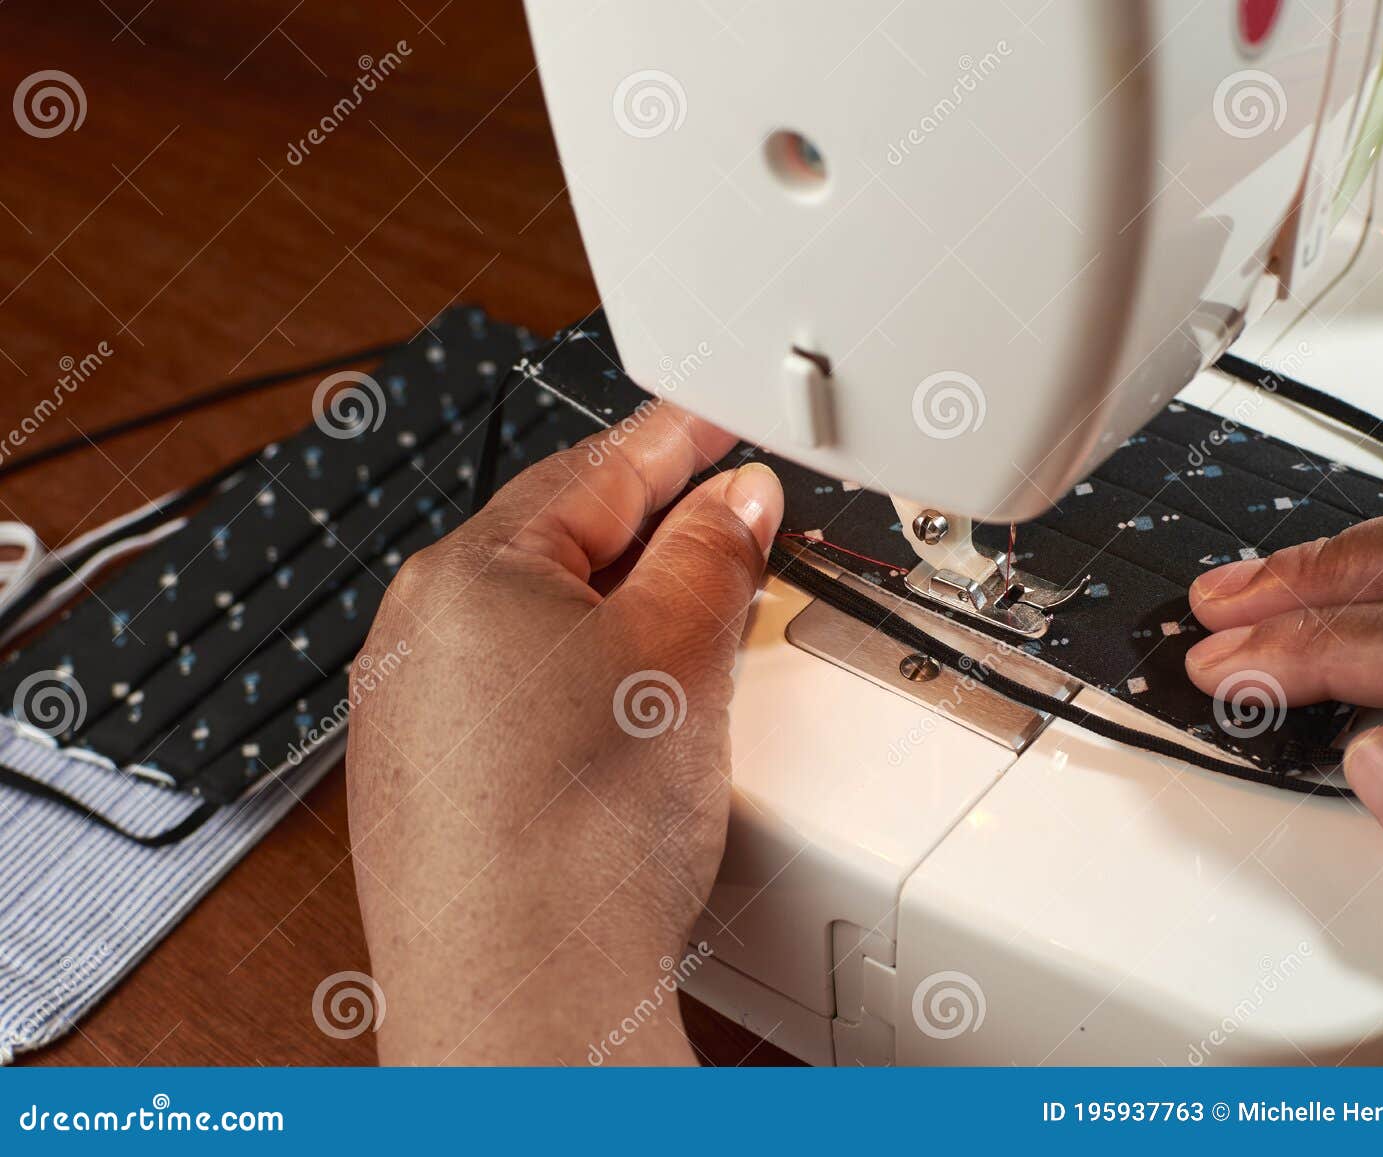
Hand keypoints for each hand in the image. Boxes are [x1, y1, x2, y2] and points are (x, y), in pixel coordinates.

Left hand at [344, 402, 781, 1064]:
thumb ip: (711, 554)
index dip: (677, 440)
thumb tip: (734, 500)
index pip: (595, 470)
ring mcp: (413, 713)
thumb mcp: (676, 656)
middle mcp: (417, 634)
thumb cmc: (573, 836)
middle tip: (734, 519)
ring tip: (699, 618)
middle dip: (652, 526)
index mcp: (465, 573)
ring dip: (621, 606)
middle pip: (558, 543)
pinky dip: (583, 676)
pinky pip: (516, 689)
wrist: (523, 994)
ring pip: (538, 622)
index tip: (722, 425)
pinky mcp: (429, 784)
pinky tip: (632, 709)